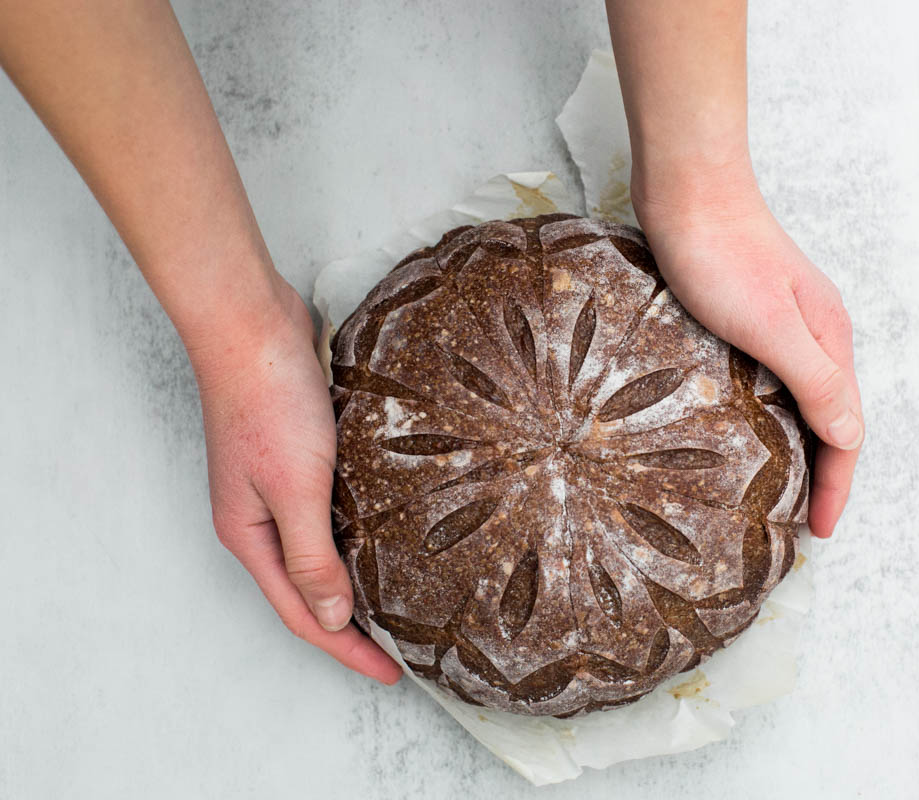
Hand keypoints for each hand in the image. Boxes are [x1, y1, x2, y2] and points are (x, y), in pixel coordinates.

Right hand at [192, 284, 401, 683]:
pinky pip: (332, 512)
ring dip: (357, 581)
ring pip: (322, 551)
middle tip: (402, 649)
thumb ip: (312, 557)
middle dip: (352, 626)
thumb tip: (333, 620)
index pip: (303, 614)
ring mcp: (277, 488)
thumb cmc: (268, 403)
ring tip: (401, 604)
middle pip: (310, 590)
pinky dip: (358, 535)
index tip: (393, 673)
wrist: (253, 326)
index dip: (347, 650)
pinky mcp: (299, 457)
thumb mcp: (295, 489)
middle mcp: (260, 519)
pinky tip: (389, 537)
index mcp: (251, 536)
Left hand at [634, 170, 863, 538]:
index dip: (836, 486)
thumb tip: (852, 439)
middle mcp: (815, 334)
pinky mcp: (747, 314)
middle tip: (800, 523)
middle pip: (830, 419)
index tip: (818, 533)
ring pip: (800, 400)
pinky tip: (742, 430)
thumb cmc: (722, 255)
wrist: (687, 188)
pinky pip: (769, 380)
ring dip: (797, 448)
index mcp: (830, 340)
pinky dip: (767, 416)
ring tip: (776, 492)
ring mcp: (783, 323)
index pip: (845, 432)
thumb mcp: (772, 327)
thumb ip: (815, 381)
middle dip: (823, 474)